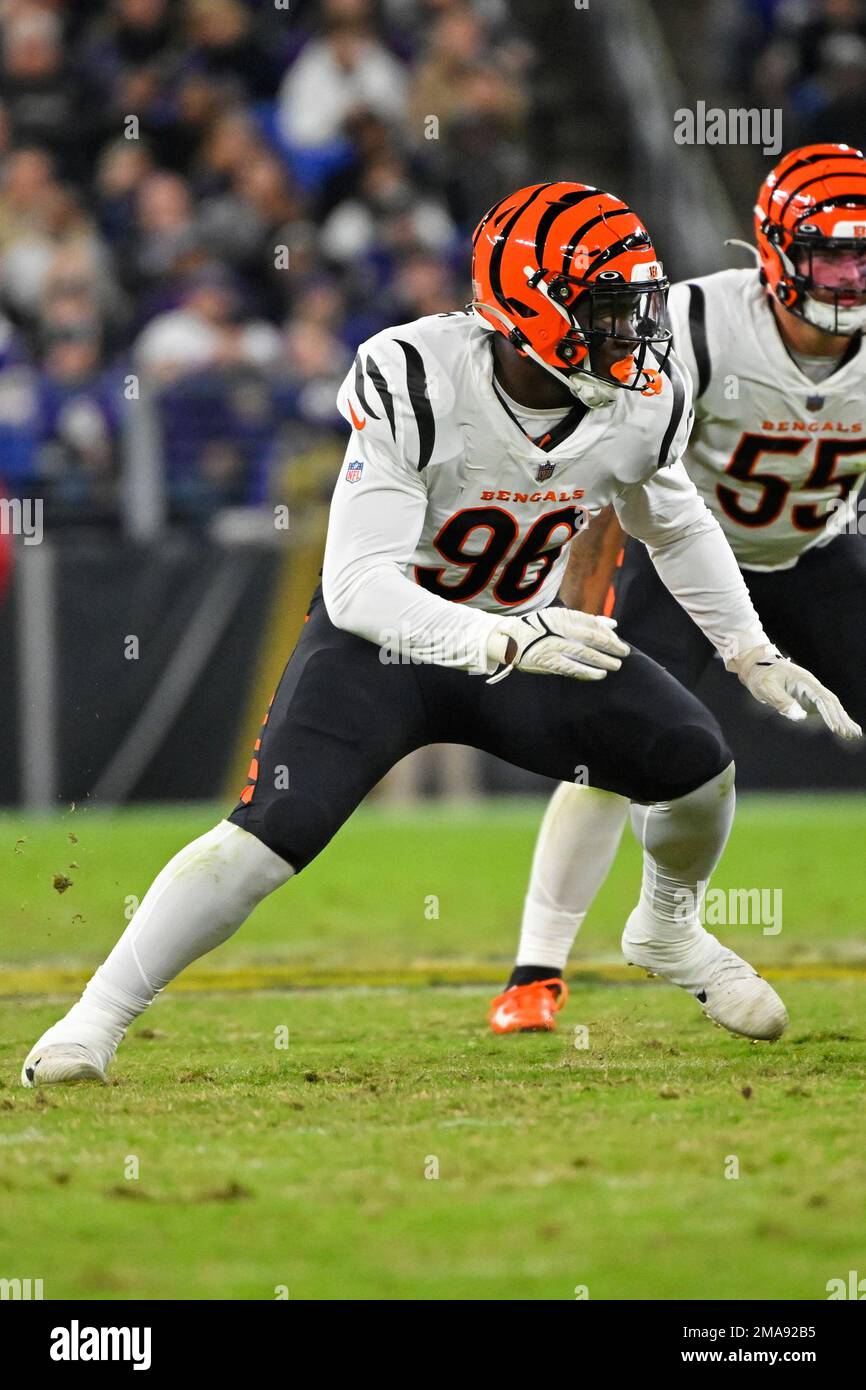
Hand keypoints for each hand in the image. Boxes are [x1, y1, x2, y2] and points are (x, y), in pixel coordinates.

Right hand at [487, 607, 629, 683]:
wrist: (509, 639)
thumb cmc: (539, 627)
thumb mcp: (560, 618)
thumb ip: (587, 621)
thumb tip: (613, 624)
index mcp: (562, 616)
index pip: (592, 623)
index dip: (608, 633)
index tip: (617, 640)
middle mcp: (559, 629)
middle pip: (592, 638)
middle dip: (611, 646)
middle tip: (624, 653)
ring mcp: (553, 646)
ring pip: (585, 654)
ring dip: (603, 660)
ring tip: (615, 665)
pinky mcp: (548, 662)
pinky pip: (572, 668)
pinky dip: (588, 672)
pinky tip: (599, 674)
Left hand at [727, 644, 861, 739]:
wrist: (757, 666)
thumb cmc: (761, 676)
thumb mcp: (766, 688)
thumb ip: (781, 701)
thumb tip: (799, 716)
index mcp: (805, 681)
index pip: (822, 699)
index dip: (830, 714)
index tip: (836, 729)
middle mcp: (812, 686)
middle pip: (832, 703)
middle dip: (842, 719)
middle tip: (851, 735)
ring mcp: (812, 693)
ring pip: (832, 707)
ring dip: (843, 720)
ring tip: (854, 735)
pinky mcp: (809, 699)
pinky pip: (826, 710)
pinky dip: (836, 719)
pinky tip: (845, 729)